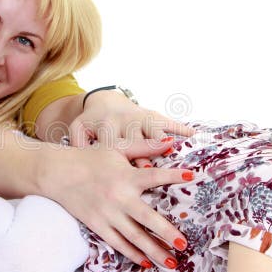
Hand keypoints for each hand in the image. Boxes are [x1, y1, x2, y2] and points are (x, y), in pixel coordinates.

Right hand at [40, 137, 191, 268]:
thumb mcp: (117, 149)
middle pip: (147, 219)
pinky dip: (132, 254)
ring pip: (134, 237)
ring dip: (154, 251)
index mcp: (126, 176)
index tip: (193, 176)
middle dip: (167, 233)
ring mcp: (107, 214)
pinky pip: (117, 243)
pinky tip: (146, 262)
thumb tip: (170, 141)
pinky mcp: (97, 225)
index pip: (155, 175)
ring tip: (172, 262)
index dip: (174, 175)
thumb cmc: (90, 159)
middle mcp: (118, 197)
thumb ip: (144, 147)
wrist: (58, 173)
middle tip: (184, 245)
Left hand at [68, 89, 193, 166]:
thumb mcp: (79, 130)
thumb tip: (82, 160)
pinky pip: (167, 119)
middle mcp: (125, 120)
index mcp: (107, 125)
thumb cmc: (92, 124)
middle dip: (146, 152)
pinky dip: (180, 126)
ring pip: (153, 128)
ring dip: (163, 139)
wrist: (103, 101)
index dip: (125, 156)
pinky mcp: (151, 113)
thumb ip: (79, 144)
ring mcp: (140, 116)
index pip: (116, 142)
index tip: (137, 170)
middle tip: (154, 168)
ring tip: (174, 150)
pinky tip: (193, 134)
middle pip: (137, 137)